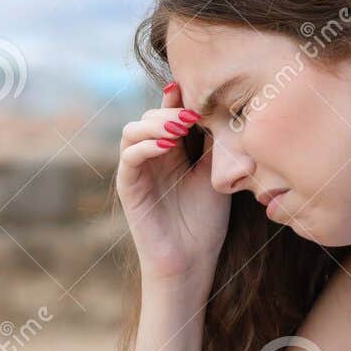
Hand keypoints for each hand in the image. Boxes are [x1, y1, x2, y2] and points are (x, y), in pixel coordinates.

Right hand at [115, 80, 232, 283]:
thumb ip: (213, 143)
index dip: (179, 101)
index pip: (170, 115)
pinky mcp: (128, 187)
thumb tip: (222, 108)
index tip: (196, 90)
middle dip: (169, 111)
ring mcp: (138, 170)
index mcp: (173, 151)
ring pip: (133, 131)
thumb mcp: (216, 174)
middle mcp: (152, 157)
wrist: (193, 260)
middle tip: (192, 115)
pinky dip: (145, 145)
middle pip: (149, 117)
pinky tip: (166, 144)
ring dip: (154, 123)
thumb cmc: (207, 221)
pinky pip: (128, 157)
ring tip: (180, 127)